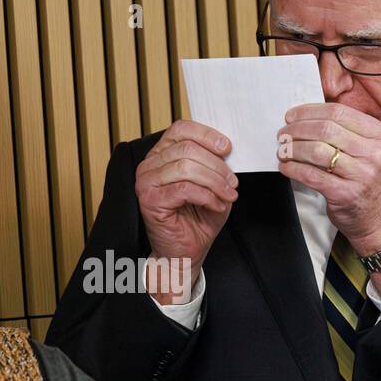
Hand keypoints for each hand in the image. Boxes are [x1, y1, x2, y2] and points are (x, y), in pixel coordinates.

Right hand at [135, 120, 238, 303]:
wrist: (185, 251)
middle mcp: (149, 165)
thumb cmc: (197, 218)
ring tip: (228, 195)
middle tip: (233, 182)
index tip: (228, 149)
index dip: (207, 135)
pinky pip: (184, 189)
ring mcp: (146, 182)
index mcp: (162, 154)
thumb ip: (214, 162)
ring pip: (186, 168)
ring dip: (214, 182)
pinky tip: (216, 205)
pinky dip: (207, 196)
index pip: (181, 129)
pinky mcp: (150, 200)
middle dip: (217, 166)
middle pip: (187, 149)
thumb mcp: (211, 183)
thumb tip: (227, 147)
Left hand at [277, 103, 380, 256]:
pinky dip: (293, 169)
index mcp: (379, 135)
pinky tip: (286, 167)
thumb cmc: (368, 180)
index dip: (309, 112)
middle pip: (326, 129)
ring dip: (293, 149)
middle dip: (297, 129)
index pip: (339, 112)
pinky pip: (311, 175)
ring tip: (283, 150)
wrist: (380, 216)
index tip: (292, 116)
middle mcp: (373, 153)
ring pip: (316, 151)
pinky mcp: (345, 194)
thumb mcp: (369, 149)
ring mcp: (361, 174)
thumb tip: (306, 117)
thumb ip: (347, 131)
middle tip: (283, 134)